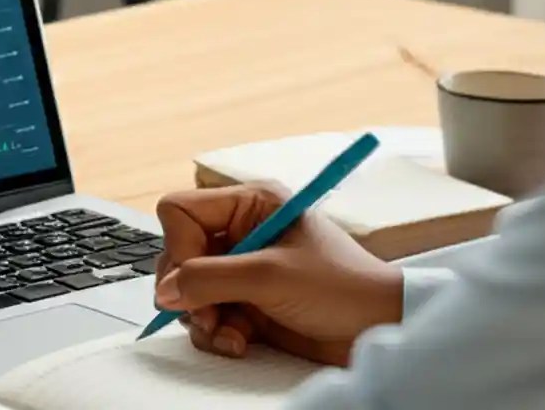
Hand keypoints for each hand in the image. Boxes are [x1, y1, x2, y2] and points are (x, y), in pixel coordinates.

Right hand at [154, 183, 403, 365]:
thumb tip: (164, 290)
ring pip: (187, 290)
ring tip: (229, 333)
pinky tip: (241, 341)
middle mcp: (240, 232)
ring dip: (201, 317)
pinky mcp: (245, 303)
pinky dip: (216, 333)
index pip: (180, 212)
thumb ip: (209, 279)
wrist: (380, 329)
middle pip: (178, 254)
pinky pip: (205, 315)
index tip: (190, 280)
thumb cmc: (344, 287)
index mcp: (249, 204)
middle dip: (188, 290)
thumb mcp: (270, 276)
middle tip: (206, 314)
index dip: (178, 246)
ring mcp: (241, 270)